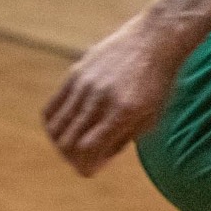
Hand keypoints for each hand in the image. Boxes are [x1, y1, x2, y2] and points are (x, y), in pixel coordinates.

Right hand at [42, 17, 189, 176]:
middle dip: (73, 159)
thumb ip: (122, 139)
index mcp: (123, 111)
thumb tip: (94, 161)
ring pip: (57, 127)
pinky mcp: (75, 74)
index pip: (88, 150)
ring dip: (62, 144)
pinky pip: (52, 108)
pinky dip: (54, 125)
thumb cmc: (158, 82)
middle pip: (69, 142)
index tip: (90, 170)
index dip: (85, 166)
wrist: (155, 39)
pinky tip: (65, 130)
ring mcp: (84, 84)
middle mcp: (100, 98)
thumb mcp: (151, 115)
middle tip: (83, 161)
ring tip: (74, 147)